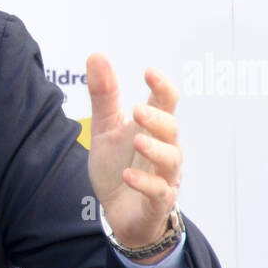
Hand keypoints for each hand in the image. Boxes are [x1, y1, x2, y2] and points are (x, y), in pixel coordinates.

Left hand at [85, 54, 181, 258]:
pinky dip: (144, 183)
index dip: (162, 86)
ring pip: (171, 160)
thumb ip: (104, 96)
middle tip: (137, 110)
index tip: (149, 72)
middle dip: (157, 119)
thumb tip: (96, 55)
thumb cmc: (118, 166)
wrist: (118, 212)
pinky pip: (159, 192)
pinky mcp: (158, 202)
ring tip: (138, 140)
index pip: (166, 102)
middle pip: (171, 129)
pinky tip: (127, 175)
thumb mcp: (105, 129)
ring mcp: (164, 176)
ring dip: (155, 149)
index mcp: (153, 128)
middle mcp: (164, 150)